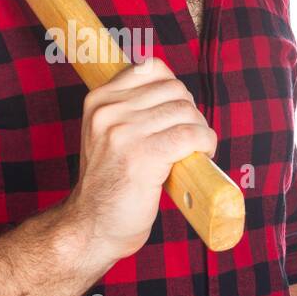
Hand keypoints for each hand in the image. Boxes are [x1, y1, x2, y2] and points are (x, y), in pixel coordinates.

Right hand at [64, 55, 217, 263]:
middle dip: (190, 112)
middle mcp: (108, 111)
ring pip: (186, 112)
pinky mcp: (144, 156)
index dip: (173, 89)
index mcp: (99, 100)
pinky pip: (191, 135)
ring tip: (193, 151)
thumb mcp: (107, 136)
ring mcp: (124, 133)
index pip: (152, 68)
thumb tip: (177, 92)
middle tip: (187, 138)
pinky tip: (201, 156)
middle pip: (175, 90)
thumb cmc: (109, 185)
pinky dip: (204, 144)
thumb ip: (131, 109)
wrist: (92, 227)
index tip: (175, 114)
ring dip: (200, 131)